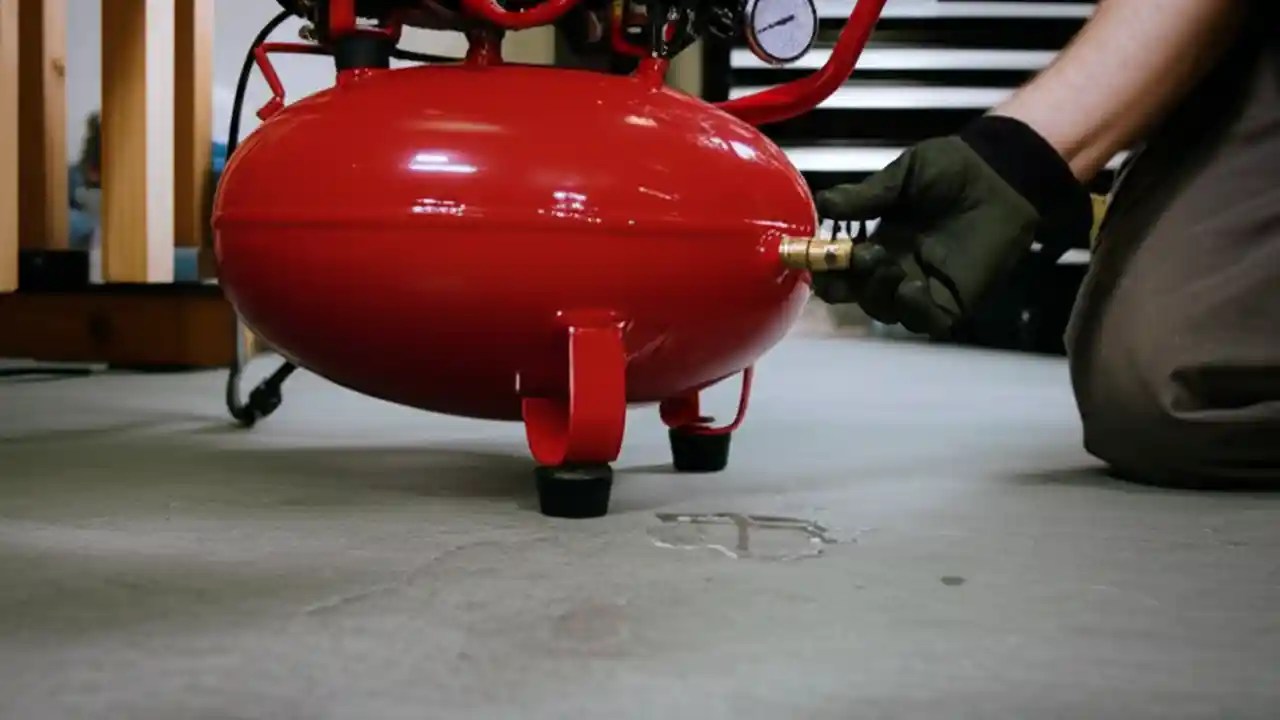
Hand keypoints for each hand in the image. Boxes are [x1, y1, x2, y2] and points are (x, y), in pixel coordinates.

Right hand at [811, 116, 1092, 339]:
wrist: (1001, 173)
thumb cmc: (953, 169)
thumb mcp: (902, 176)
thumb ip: (865, 196)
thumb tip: (822, 204)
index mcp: (880, 243)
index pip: (842, 270)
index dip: (825, 269)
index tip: (814, 256)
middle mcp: (897, 268)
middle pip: (858, 295)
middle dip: (846, 285)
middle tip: (854, 259)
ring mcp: (925, 286)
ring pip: (887, 310)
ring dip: (878, 293)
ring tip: (887, 265)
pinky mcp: (954, 300)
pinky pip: (927, 320)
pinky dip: (913, 310)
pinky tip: (910, 286)